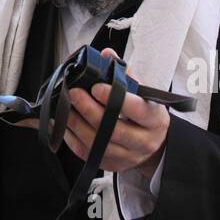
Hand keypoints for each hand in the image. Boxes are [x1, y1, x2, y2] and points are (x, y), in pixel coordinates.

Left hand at [63, 49, 169, 173]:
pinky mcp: (112, 165)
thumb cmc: (145, 113)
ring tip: (65, 107)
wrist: (154, 144)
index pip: (137, 110)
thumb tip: (106, 54)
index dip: (115, 98)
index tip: (96, 87)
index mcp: (155, 119)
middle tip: (74, 93)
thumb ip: (124, 73)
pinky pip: (88, 154)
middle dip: (89, 110)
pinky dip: (72, 138)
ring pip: (98, 144)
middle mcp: (143, 141)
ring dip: (77, 124)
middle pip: (113, 130)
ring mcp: (127, 156)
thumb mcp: (143, 93)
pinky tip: (64, 124)